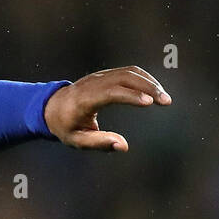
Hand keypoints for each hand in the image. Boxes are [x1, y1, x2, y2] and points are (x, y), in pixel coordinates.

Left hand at [44, 64, 171, 151]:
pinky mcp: (105, 75)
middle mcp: (92, 84)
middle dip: (148, 87)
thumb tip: (124, 146)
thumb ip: (99, 143)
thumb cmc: (65, 126)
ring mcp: (99, 76)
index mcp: (84, 100)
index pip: (110, 92)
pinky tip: (156, 91)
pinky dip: (145, 78)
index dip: (130, 95)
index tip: (150, 102)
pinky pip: (128, 72)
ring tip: (164, 99)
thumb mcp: (77, 140)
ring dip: (150, 82)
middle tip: (166, 102)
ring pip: (129, 72)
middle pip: (124, 78)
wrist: (51, 107)